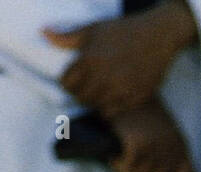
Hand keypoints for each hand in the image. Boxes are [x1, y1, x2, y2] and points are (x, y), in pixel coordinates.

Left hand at [42, 3, 196, 117]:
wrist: (157, 36)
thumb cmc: (123, 30)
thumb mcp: (93, 29)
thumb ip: (67, 37)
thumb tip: (43, 33)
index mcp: (90, 60)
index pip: (67, 82)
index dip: (66, 82)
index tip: (70, 80)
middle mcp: (103, 78)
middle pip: (80, 97)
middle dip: (78, 93)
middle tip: (82, 88)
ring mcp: (119, 90)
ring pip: (96, 107)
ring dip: (93, 102)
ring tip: (96, 93)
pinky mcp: (133, 98)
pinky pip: (114, 112)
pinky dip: (108, 108)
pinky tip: (110, 98)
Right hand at [108, 100, 193, 171]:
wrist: (124, 85)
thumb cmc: (137, 111)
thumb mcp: (159, 132)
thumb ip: (161, 155)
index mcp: (180, 146)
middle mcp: (172, 149)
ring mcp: (157, 148)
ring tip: (118, 162)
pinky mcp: (140, 144)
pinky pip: (127, 169)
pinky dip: (117, 165)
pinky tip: (114, 156)